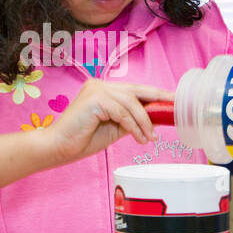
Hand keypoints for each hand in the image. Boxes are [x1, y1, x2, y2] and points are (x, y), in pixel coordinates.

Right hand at [35, 79, 173, 165]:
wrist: (58, 148)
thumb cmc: (82, 139)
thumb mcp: (114, 128)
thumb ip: (130, 120)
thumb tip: (154, 119)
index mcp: (103, 89)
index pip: (134, 90)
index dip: (154, 94)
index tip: (171, 100)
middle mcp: (100, 85)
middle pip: (136, 91)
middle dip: (158, 98)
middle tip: (174, 107)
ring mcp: (97, 89)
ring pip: (132, 103)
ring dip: (145, 122)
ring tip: (150, 138)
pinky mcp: (95, 99)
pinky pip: (123, 113)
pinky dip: (134, 126)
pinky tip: (139, 139)